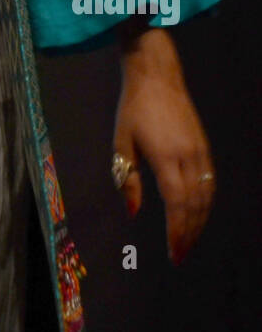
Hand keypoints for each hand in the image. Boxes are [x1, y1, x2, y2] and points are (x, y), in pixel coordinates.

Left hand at [113, 27, 214, 264]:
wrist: (157, 76)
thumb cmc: (134, 108)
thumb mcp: (122, 142)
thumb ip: (128, 179)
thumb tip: (134, 212)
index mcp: (166, 157)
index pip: (177, 204)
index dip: (177, 232)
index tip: (174, 253)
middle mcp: (188, 157)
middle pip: (195, 205)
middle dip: (189, 233)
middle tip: (180, 254)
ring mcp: (200, 151)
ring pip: (206, 195)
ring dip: (199, 221)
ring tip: (188, 239)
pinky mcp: (204, 146)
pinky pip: (210, 182)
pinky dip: (205, 203)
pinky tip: (197, 212)